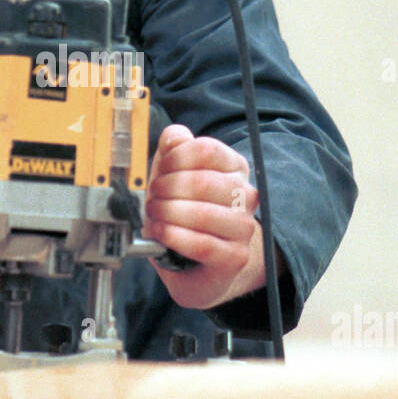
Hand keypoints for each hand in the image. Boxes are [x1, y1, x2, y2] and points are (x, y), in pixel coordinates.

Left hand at [143, 124, 262, 309]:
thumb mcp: (173, 174)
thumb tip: (174, 136)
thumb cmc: (184, 212)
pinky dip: (174, 236)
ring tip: (154, 216)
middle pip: (202, 181)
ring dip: (168, 214)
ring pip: (203, 213)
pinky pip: (202, 244)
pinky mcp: (235, 256)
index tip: (160, 170)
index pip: (207, 150)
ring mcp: (243, 227)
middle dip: (166, 189)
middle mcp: (245, 195)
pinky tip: (160, 232)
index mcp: (233, 167)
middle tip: (152, 198)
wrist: (198, 262)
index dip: (175, 159)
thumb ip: (172, 149)